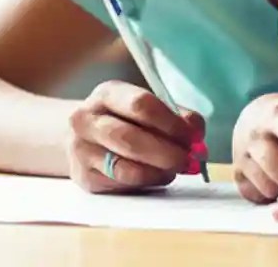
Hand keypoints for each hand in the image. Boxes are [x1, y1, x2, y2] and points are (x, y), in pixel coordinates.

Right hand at [67, 80, 204, 193]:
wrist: (86, 138)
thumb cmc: (127, 120)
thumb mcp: (149, 109)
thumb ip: (178, 117)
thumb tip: (197, 135)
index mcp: (107, 93)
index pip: (141, 105)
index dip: (171, 123)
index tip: (193, 138)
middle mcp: (86, 119)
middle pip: (130, 138)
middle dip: (166, 153)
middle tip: (189, 161)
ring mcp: (80, 150)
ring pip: (124, 167)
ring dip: (157, 172)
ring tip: (174, 170)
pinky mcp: (83, 177)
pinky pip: (120, 185)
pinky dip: (145, 183)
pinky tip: (155, 177)